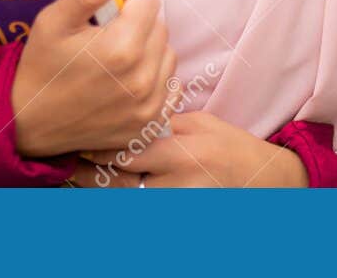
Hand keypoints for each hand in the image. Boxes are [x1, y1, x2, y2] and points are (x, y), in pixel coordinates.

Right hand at [9, 0, 179, 157]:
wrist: (29, 124)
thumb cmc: (41, 68)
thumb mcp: (53, 22)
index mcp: (122, 49)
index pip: (149, 1)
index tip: (107, 11)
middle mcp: (143, 79)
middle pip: (160, 27)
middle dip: (138, 24)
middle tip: (106, 36)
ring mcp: (150, 105)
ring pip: (167, 56)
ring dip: (148, 50)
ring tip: (116, 59)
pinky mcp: (151, 124)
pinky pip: (172, 87)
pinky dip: (156, 79)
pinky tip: (128, 81)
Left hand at [70, 111, 308, 187]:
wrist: (265, 184)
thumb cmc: (232, 148)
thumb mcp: (200, 124)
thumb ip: (163, 124)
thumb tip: (125, 117)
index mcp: (186, 153)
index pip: (130, 151)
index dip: (100, 146)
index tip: (81, 137)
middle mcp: (180, 185)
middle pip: (121, 183)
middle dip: (92, 172)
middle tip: (71, 159)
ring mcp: (180, 206)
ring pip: (128, 202)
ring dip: (103, 190)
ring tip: (80, 176)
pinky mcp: (178, 218)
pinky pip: (143, 209)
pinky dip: (124, 202)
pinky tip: (109, 191)